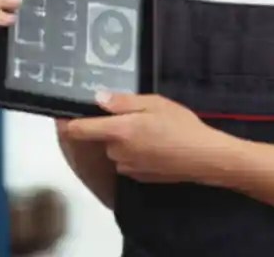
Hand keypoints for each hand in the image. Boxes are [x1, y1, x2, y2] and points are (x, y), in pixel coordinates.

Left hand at [64, 92, 233, 184]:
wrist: (203, 157)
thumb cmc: (180, 126)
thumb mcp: (154, 103)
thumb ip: (122, 102)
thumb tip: (97, 98)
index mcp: (117, 132)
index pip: (78, 130)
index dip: (70, 121)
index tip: (69, 112)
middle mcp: (116, 152)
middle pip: (101, 137)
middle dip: (112, 126)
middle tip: (136, 115)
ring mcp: (126, 167)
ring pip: (115, 148)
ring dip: (124, 140)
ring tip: (151, 130)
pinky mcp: (137, 176)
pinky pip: (128, 160)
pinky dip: (136, 152)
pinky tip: (156, 146)